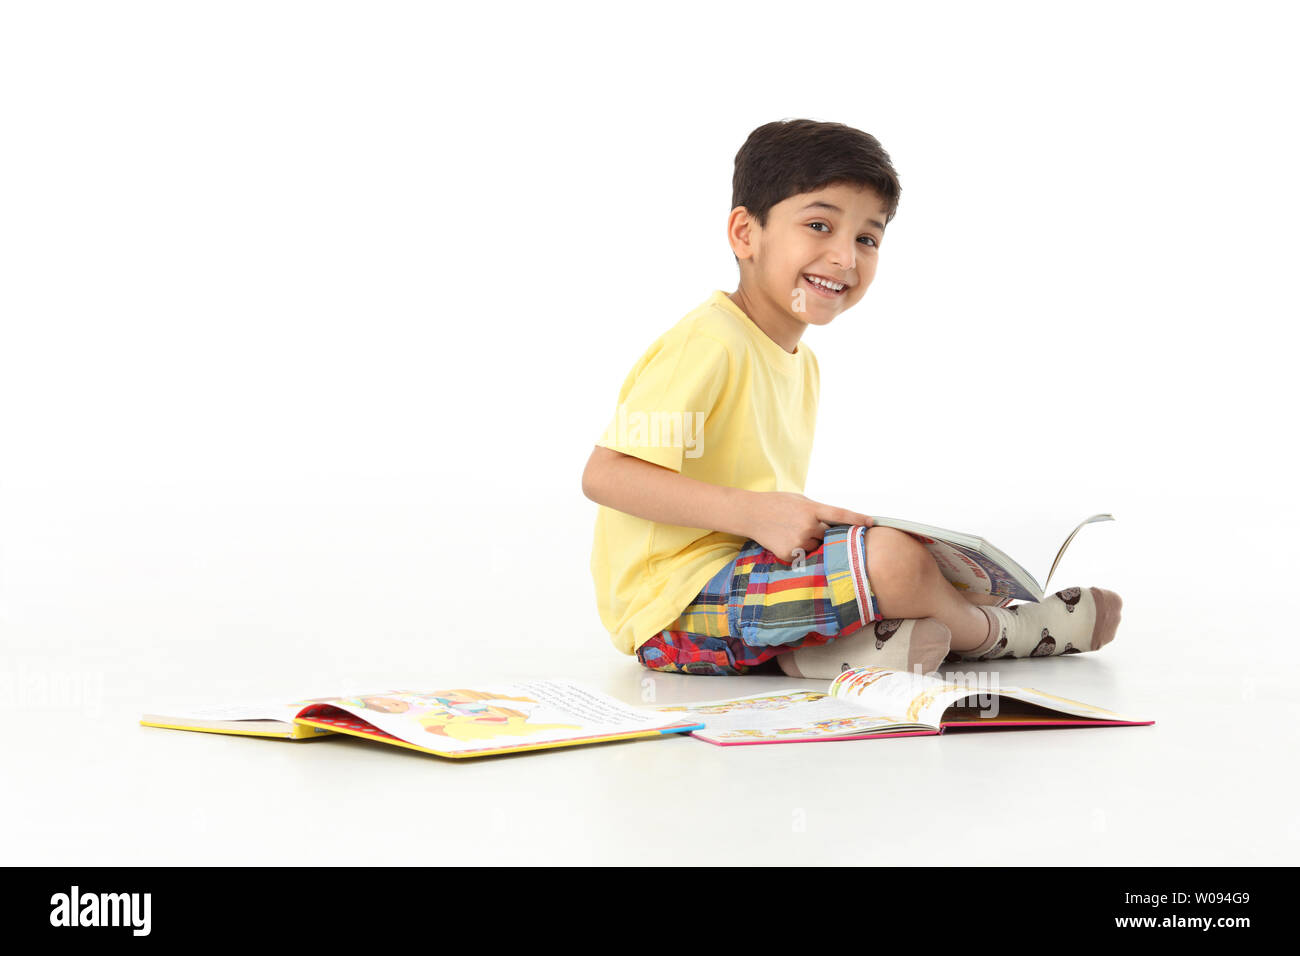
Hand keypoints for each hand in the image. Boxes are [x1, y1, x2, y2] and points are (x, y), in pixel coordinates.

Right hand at [745, 492, 872, 563]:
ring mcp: (798, 541)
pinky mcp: (789, 554)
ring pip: (816, 547)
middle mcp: (807, 526)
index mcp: (811, 509)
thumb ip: (817, 511)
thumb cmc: (776, 504)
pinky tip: (785, 539)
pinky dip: (798, 550)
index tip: (872, 523)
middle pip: (828, 535)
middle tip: (805, 525)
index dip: (858, 519)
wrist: (750, 513)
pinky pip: (803, 555)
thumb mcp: (800, 500)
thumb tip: (835, 524)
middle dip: (823, 532)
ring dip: (810, 542)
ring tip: (792, 531)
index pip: (841, 515)